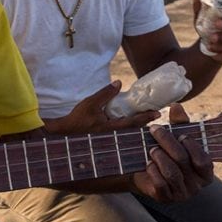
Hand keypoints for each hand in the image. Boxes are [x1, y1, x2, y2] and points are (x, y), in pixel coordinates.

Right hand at [43, 81, 160, 134]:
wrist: (64, 133)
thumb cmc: (77, 119)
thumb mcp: (90, 103)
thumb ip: (105, 94)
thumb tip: (118, 83)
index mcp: (112, 128)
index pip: (133, 122)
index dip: (146, 117)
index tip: (157, 112)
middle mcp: (114, 136)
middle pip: (135, 129)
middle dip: (146, 123)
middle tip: (158, 115)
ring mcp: (110, 139)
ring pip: (129, 133)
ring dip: (139, 126)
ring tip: (148, 119)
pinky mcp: (105, 138)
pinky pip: (121, 133)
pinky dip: (129, 128)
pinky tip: (131, 124)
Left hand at [129, 104, 213, 202]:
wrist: (144, 172)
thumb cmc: (166, 152)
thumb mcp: (175, 137)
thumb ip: (179, 123)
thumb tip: (176, 106)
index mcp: (205, 172)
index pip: (203, 160)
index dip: (192, 146)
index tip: (180, 134)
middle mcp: (196, 186)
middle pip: (183, 161)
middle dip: (168, 143)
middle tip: (155, 130)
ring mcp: (181, 194)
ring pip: (171, 173)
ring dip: (159, 157)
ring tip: (151, 148)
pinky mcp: (165, 198)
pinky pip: (160, 184)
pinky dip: (153, 171)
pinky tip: (148, 163)